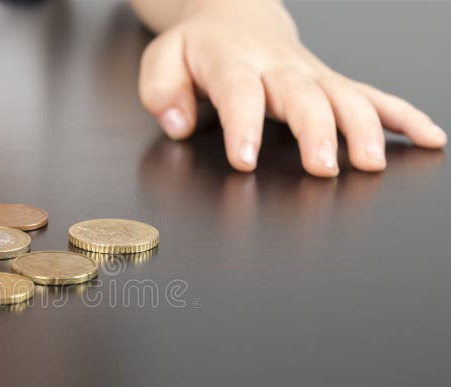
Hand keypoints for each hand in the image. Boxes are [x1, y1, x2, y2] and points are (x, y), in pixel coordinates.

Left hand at [138, 0, 446, 176]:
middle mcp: (278, 67)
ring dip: (363, 128)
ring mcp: (310, 73)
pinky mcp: (331, 82)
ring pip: (344, 96)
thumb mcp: (163, 63)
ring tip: (370, 164)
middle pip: (302, 96)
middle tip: (323, 167)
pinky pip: (372, 96)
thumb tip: (180, 123)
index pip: (239, 94)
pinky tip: (428, 139)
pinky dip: (402, 116)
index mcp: (233, 62)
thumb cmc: (197, 51)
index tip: (245, 160)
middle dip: (316, 131)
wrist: (232, 19)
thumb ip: (162, 92)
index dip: (243, 127)